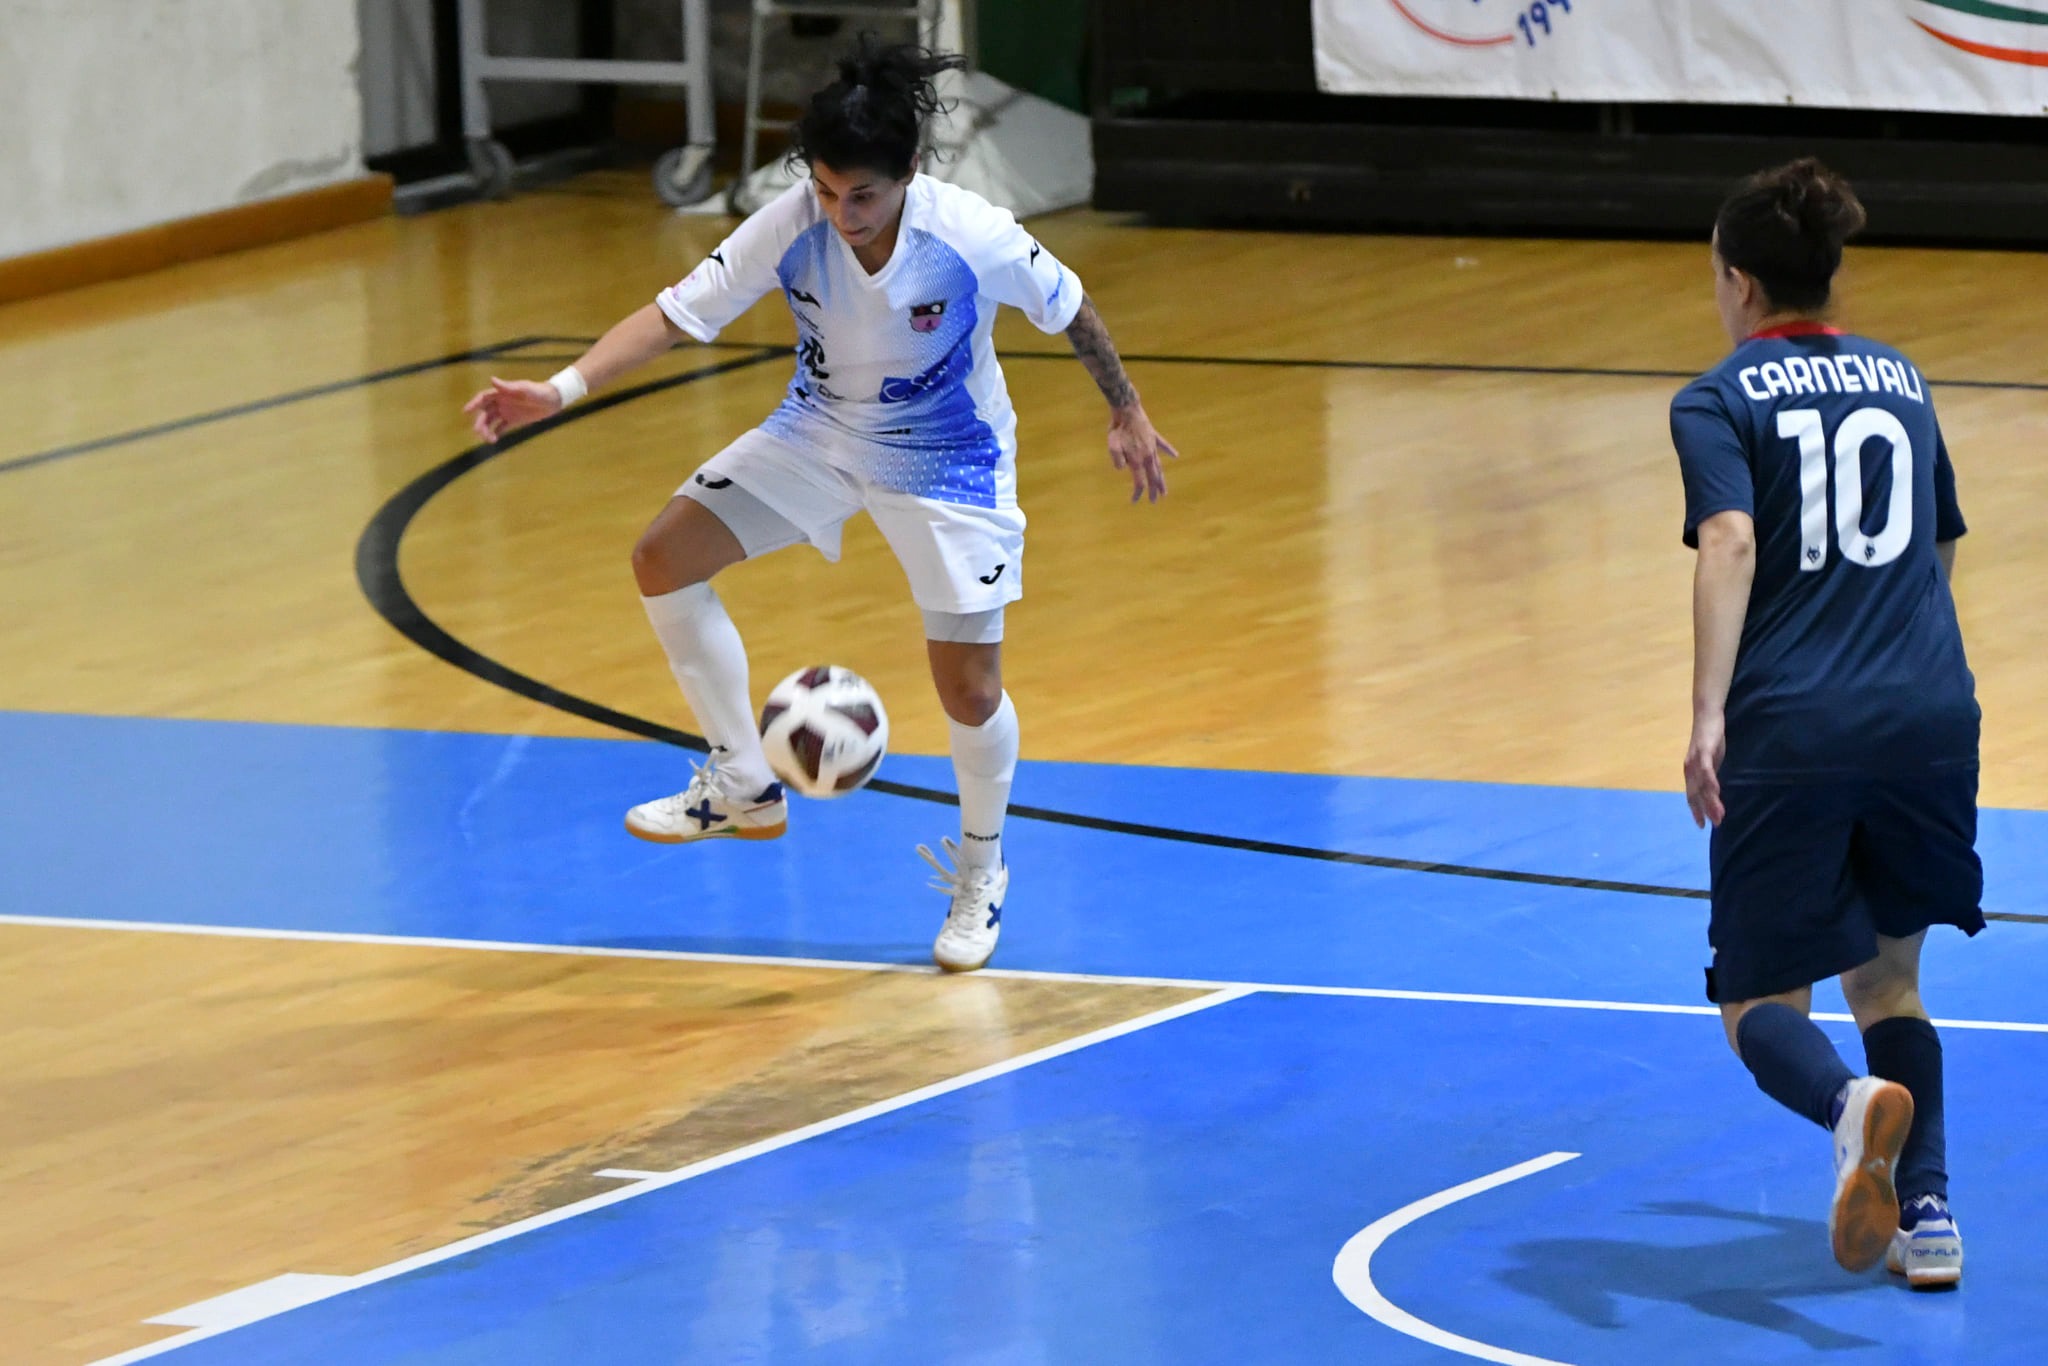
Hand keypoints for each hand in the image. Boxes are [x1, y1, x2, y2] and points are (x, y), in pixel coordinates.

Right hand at [462, 377, 562, 442]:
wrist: (553, 400)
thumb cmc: (539, 391)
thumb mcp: (525, 389)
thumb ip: (508, 387)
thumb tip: (492, 380)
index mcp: (501, 393)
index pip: (483, 398)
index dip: (474, 403)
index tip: (466, 411)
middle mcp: (501, 402)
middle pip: (484, 412)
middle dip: (480, 422)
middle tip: (479, 432)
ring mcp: (506, 411)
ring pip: (490, 421)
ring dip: (486, 430)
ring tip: (490, 440)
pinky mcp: (513, 420)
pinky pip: (501, 427)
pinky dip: (496, 433)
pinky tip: (494, 440)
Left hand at [1107, 403, 1177, 503]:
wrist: (1127, 410)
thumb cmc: (1117, 429)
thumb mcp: (1112, 446)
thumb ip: (1117, 459)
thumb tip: (1122, 468)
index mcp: (1137, 459)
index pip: (1140, 481)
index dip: (1138, 493)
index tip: (1134, 501)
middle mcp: (1148, 455)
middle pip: (1153, 477)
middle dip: (1153, 490)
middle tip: (1155, 501)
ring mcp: (1152, 446)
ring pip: (1159, 466)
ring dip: (1162, 478)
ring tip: (1164, 490)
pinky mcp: (1154, 436)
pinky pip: (1164, 446)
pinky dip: (1169, 450)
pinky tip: (1175, 456)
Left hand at [1684, 712, 1727, 827]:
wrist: (1707, 715)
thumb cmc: (1710, 739)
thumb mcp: (1711, 760)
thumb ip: (1711, 774)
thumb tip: (1716, 791)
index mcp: (1691, 771)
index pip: (1692, 795)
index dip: (1696, 810)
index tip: (1702, 826)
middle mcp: (1690, 768)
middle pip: (1695, 794)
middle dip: (1704, 811)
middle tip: (1715, 825)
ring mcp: (1696, 759)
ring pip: (1701, 785)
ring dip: (1710, 801)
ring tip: (1718, 815)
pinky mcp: (1704, 751)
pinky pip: (1706, 769)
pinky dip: (1710, 781)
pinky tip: (1716, 791)